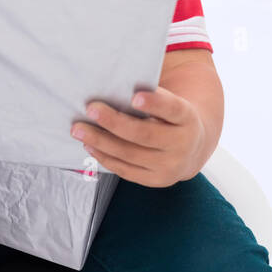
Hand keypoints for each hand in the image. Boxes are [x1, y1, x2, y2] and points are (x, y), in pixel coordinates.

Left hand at [71, 87, 205, 187]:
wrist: (192, 149)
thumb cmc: (172, 119)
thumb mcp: (171, 105)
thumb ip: (153, 98)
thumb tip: (114, 91)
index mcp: (187, 118)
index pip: (172, 109)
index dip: (154, 103)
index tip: (134, 96)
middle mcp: (182, 144)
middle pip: (144, 134)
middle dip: (114, 122)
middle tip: (91, 109)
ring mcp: (170, 166)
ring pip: (130, 154)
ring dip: (100, 141)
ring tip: (79, 129)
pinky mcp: (156, 180)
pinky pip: (126, 170)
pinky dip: (105, 157)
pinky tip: (90, 145)